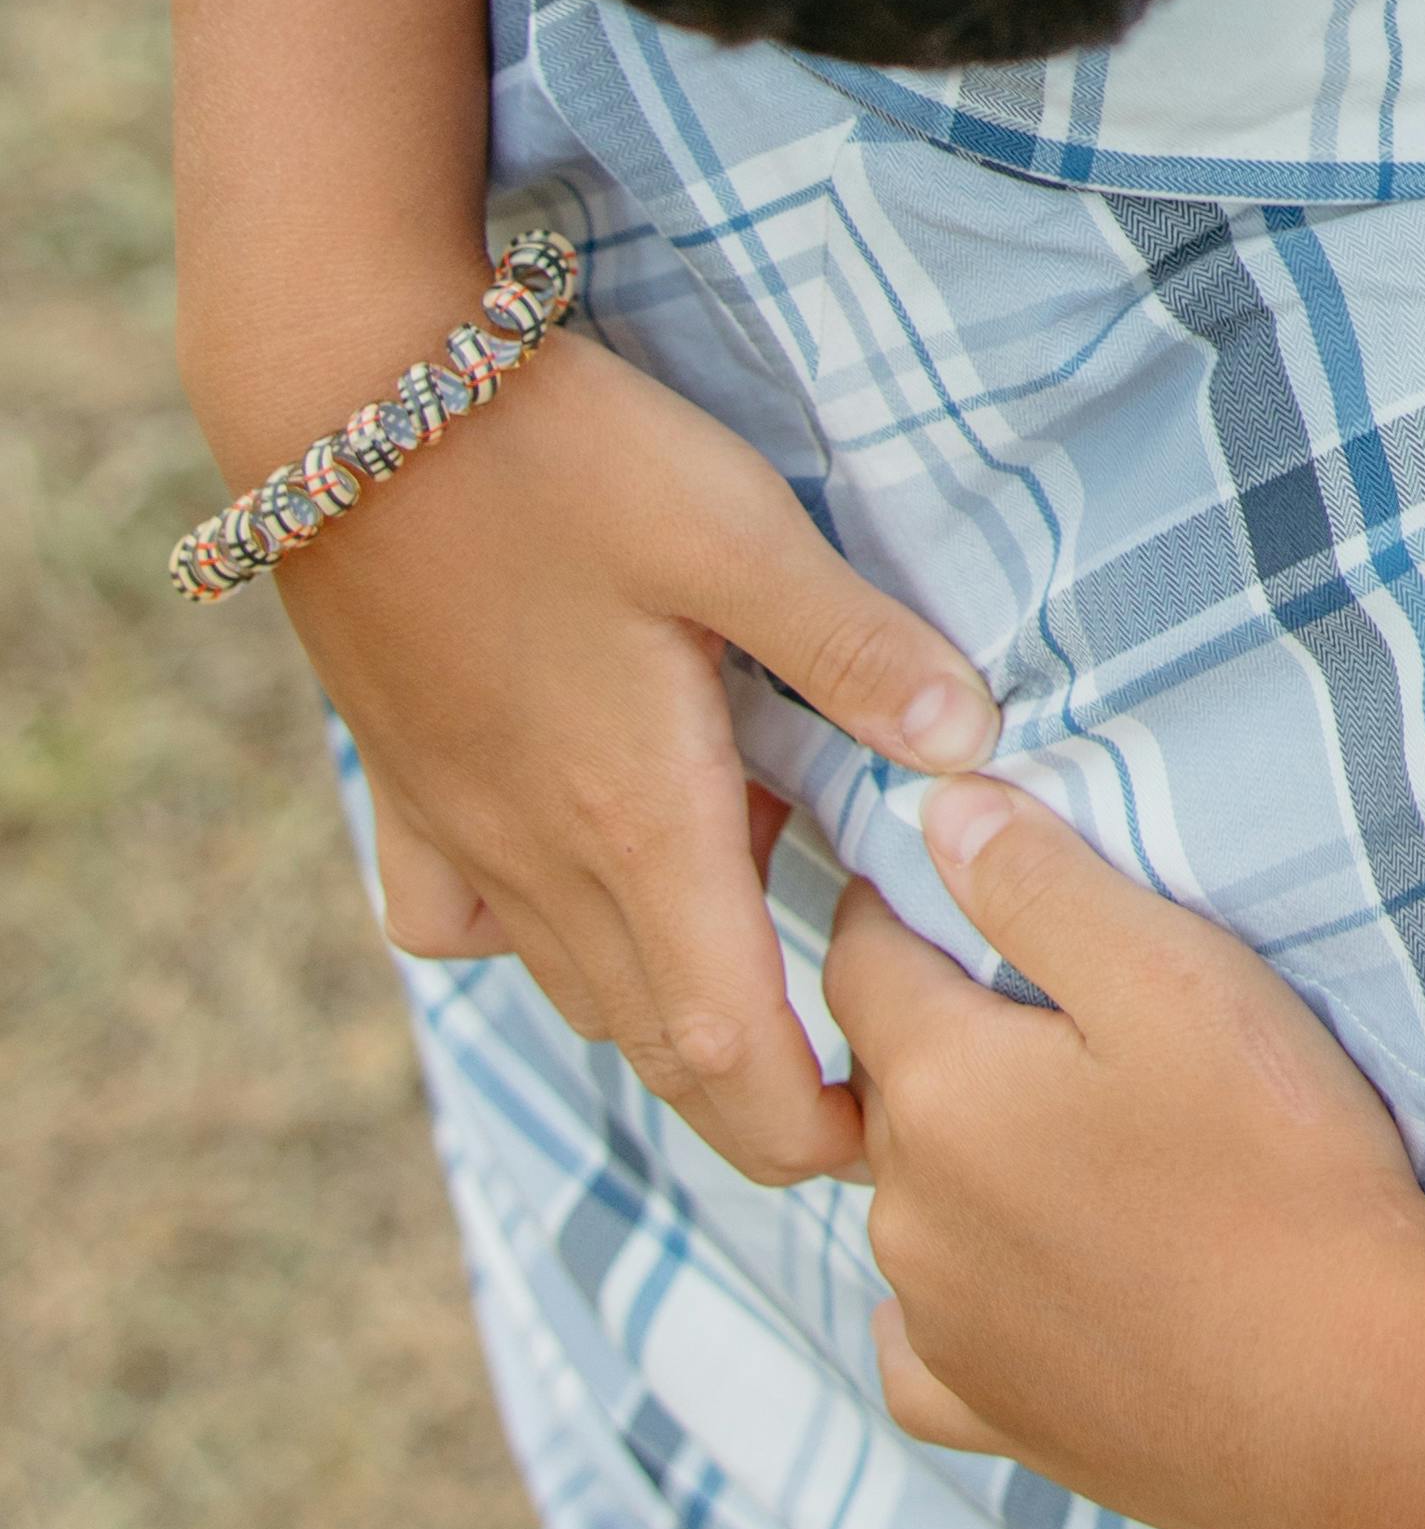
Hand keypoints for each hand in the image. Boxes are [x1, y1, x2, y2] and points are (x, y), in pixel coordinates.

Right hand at [278, 343, 996, 1181]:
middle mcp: (538, 856)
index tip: (881, 1137)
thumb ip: (856, 647)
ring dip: (666, 1007)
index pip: (721, 1048)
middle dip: (756, 1094)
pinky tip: (585, 864)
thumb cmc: (557, 456)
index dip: (802, 1124)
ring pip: (571, 985)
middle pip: (653, 1045)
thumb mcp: (738, 530)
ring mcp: (459, 827)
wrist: (349, 391)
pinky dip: (531, 934)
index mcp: (633, 822)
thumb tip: (970, 748)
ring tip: (760, 953)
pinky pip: (460, 918)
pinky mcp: (403, 781)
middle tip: (856, 1079)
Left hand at [832, 785, 1424, 1528]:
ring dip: (956, 1157)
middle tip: (1051, 1002)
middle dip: (942, 1027)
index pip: (861, 956)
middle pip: (886, 1080)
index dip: (902, 900)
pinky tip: (1015, 1279)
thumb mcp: (1176, 981)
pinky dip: (949, 1303)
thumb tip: (938, 814)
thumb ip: (1043, 887)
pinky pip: (924, 1345)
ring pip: (908, 1204)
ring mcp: (946, 1326)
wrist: (1356, 1395)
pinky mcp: (997, 1417)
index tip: (948, 873)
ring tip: (1069, 1133)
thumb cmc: (1280, 1166)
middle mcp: (907, 1213)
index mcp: (940, 1088)